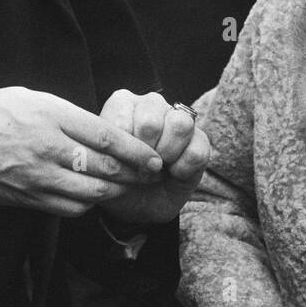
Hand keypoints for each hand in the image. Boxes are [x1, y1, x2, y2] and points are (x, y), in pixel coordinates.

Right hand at [0, 86, 163, 217]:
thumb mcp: (28, 96)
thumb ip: (64, 113)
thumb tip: (96, 130)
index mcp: (49, 116)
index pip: (104, 137)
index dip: (135, 150)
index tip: (154, 157)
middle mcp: (46, 148)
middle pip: (104, 168)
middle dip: (133, 174)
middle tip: (150, 174)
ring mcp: (36, 177)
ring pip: (91, 193)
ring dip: (113, 192)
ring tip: (124, 186)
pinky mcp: (26, 198)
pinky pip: (68, 208)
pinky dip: (86, 204)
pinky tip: (90, 194)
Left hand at [97, 89, 210, 223]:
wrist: (140, 203)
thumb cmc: (118, 178)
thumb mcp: (104, 167)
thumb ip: (110, 152)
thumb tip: (126, 152)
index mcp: (122, 104)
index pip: (121, 117)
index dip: (121, 148)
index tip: (119, 161)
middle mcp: (150, 103)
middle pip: (151, 121)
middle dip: (144, 153)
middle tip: (140, 166)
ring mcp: (178, 117)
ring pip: (180, 125)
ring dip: (167, 155)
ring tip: (158, 167)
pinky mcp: (200, 139)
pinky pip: (197, 150)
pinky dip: (183, 169)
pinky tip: (174, 173)